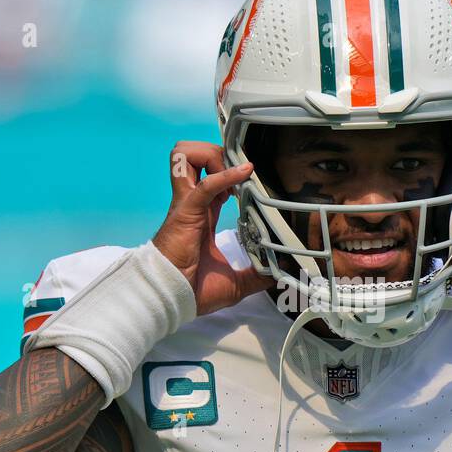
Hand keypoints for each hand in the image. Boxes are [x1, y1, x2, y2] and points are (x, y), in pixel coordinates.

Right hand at [152, 141, 273, 316]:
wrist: (172, 298)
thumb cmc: (192, 289)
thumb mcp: (234, 283)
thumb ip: (256, 276)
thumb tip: (279, 276)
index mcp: (202, 215)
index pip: (212, 178)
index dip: (230, 171)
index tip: (252, 179)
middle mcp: (192, 203)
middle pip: (195, 156)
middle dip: (218, 153)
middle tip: (241, 168)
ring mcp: (187, 204)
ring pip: (188, 155)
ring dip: (213, 155)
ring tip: (234, 170)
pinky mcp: (186, 210)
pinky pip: (205, 184)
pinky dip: (226, 175)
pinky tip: (245, 173)